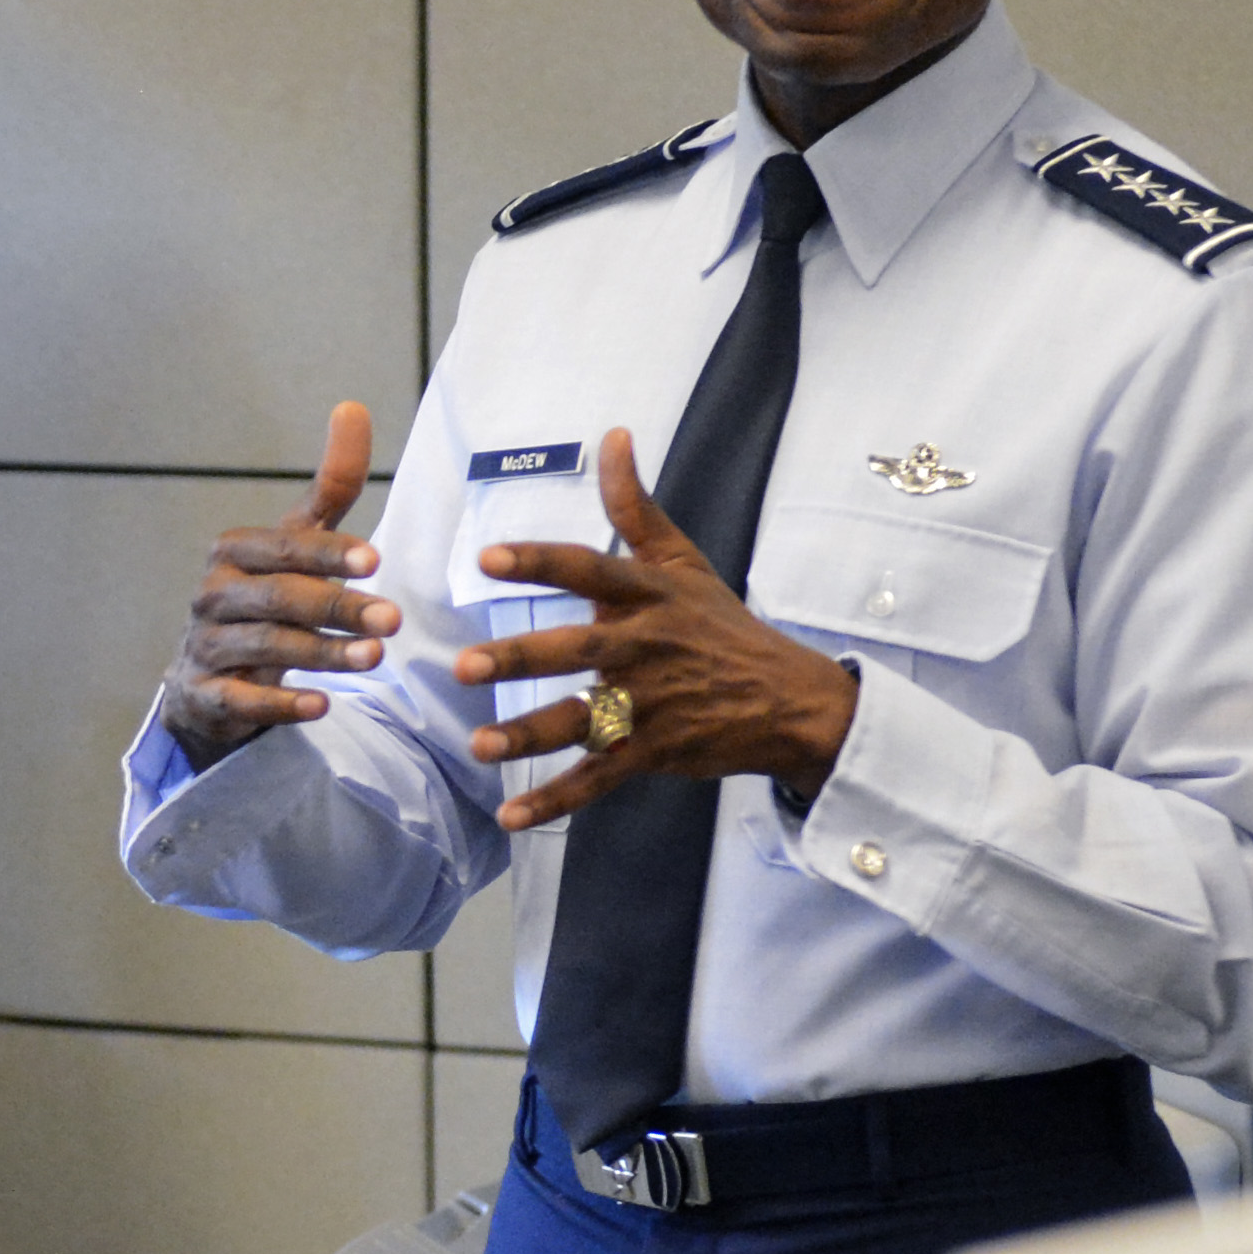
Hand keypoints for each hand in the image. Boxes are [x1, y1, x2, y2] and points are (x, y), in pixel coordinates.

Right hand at [157, 404, 399, 769]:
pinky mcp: (205, 695)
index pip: (286, 548)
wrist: (206, 678)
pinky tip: (321, 706)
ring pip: (266, 647)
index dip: (329, 554)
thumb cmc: (265, 598)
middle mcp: (213, 594)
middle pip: (280, 598)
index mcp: (235, 551)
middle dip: (338, 606)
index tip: (376, 560)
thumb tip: (353, 407)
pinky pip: (241, 700)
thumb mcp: (295, 543)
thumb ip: (330, 487)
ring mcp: (205, 646)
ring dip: (322, 653)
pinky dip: (279, 704)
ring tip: (375, 658)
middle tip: (393, 619)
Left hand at [450, 430, 858, 831]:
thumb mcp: (682, 561)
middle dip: (522, 659)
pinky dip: (555, 802)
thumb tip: (613, 436)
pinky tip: (511, 817)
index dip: (541, 564)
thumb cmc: (721, 625)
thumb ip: (635, 505)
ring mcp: (651, 705)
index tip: (489, 559)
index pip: (590, 571)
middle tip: (465, 665)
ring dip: (529, 736)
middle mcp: (647, 648)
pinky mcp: (654, 753)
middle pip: (579, 652)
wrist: (787, 699)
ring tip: (480, 746)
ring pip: (583, 722)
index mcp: (649, 596)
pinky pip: (598, 780)